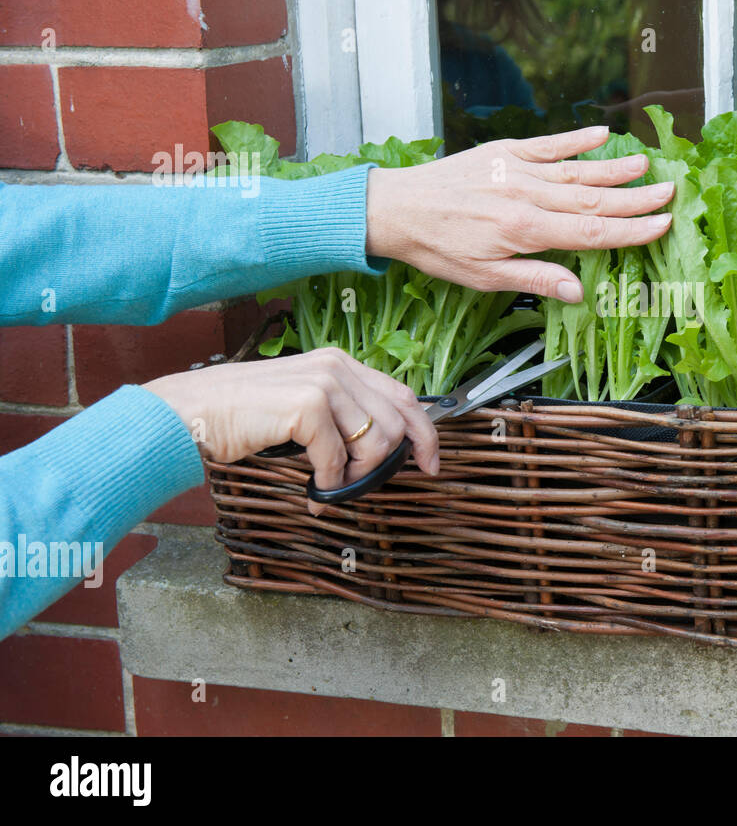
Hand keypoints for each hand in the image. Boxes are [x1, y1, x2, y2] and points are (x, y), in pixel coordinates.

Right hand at [144, 348, 438, 515]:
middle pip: (398, 420)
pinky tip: (312, 489)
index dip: (424, 432)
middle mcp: (336, 366)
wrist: (191, 412)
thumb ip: (340, 414)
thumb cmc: (241, 414)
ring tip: (329, 485)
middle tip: (362, 486)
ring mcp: (323, 383)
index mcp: (340, 363)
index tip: (429, 462)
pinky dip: (328, 483)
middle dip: (388, 462)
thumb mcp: (302, 403)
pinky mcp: (307, 406)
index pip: (404, 395)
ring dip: (356, 475)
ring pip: (376, 441)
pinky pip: (339, 459)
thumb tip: (378, 448)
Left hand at [364, 126, 673, 302]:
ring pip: (577, 170)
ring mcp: (516, 169)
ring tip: (648, 166)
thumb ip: (535, 279)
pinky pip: (548, 145)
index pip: (593, 231)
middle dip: (636, 198)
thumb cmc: (437, 248)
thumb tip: (577, 291)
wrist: (395, 209)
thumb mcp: (484, 278)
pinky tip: (602, 135)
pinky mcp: (503, 153)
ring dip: (615, 169)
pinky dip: (576, 139)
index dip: (632, 230)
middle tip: (672, 191)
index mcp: (525, 230)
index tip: (663, 224)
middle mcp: (526, 195)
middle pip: (594, 198)